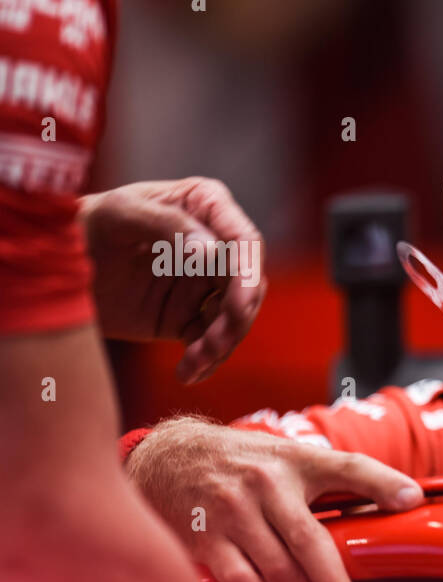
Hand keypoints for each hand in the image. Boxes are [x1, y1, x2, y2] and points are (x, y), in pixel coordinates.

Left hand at [79, 178, 267, 383]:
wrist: (53, 267)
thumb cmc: (84, 226)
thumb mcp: (120, 215)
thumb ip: (168, 224)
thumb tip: (213, 251)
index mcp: (205, 208)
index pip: (245, 242)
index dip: (249, 276)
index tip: (238, 307)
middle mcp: (213, 245)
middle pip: (249, 286)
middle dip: (235, 321)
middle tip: (210, 346)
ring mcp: (204, 283)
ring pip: (235, 318)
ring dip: (221, 346)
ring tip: (191, 365)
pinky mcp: (189, 316)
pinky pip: (211, 341)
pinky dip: (207, 362)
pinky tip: (188, 373)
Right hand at [127, 418, 424, 581]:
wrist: (166, 457)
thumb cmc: (244, 463)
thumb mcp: (290, 457)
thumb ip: (336, 478)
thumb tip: (400, 503)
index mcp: (296, 461)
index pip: (348, 466)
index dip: (382, 482)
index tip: (413, 499)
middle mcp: (265, 484)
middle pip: (309, 541)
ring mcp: (231, 512)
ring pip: (275, 571)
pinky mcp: (203, 539)